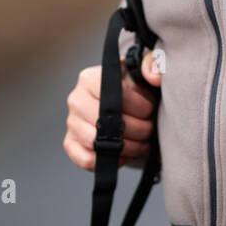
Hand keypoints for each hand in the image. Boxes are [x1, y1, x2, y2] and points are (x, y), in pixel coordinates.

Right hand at [64, 52, 160, 170]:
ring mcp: (71, 123)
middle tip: (149, 129)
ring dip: (126, 147)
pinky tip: (125, 153)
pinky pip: (86, 159)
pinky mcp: (71, 143)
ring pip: (96, 142)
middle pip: (105, 121)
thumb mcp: (144, 73)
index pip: (113, 95)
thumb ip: (153, 66)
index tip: (150, 109)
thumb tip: (154, 76)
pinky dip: (109, 160)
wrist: (124, 105)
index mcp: (89, 78)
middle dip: (136, 129)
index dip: (137, 107)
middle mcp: (76, 99)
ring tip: (142, 143)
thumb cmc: (134, 89)